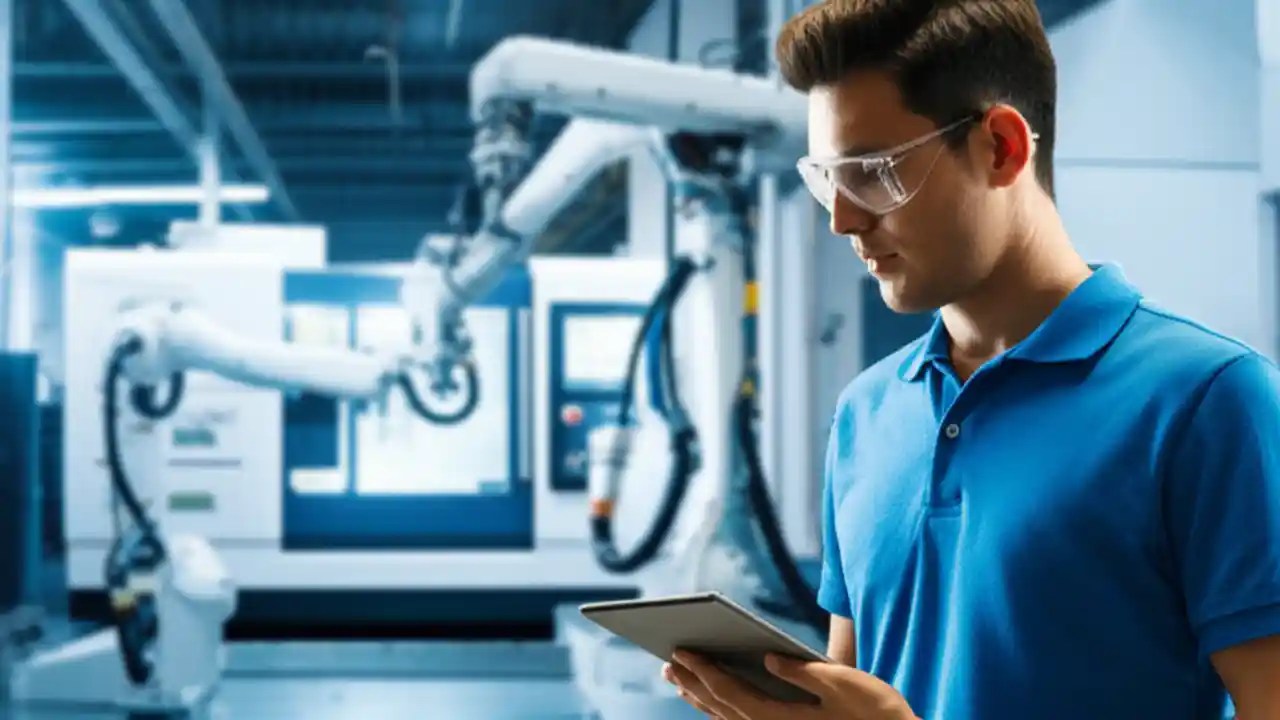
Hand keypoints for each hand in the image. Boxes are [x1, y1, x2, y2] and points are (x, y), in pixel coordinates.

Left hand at [662, 650, 916, 719]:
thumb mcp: (845, 684)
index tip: (681, 651)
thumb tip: (769, 658)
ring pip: (728, 718)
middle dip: (694, 683)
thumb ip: (804, 672)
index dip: (705, 671)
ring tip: (678, 677)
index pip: (732, 693)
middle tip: (668, 662)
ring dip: (701, 697)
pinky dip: (721, 708)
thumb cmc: (876, 712)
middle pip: (722, 708)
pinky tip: (712, 698)